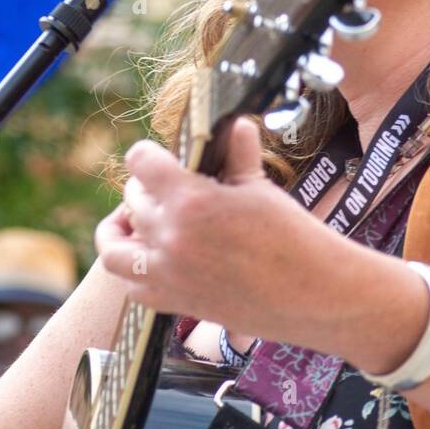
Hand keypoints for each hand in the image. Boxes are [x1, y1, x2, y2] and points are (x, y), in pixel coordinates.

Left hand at [94, 116, 357, 349]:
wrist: (315, 294)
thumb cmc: (294, 236)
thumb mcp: (260, 187)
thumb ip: (238, 154)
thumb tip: (235, 125)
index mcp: (190, 200)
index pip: (140, 162)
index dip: (147, 153)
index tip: (157, 156)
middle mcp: (170, 237)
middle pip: (131, 199)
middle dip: (146, 188)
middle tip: (166, 187)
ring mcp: (169, 274)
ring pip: (114, 250)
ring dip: (120, 231)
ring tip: (137, 223)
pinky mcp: (177, 303)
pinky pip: (133, 287)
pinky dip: (134, 271)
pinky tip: (153, 259)